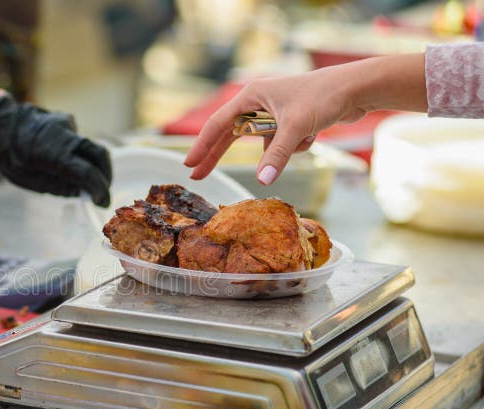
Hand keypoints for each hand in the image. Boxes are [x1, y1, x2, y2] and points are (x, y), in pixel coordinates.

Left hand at [0, 95, 111, 206]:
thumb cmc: (10, 158)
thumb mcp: (33, 182)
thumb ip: (61, 187)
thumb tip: (83, 191)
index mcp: (53, 154)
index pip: (87, 173)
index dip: (99, 190)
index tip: (102, 203)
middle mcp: (65, 136)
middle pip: (99, 154)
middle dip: (106, 174)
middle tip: (103, 191)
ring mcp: (67, 125)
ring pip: (89, 147)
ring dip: (91, 163)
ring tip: (82, 178)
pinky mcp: (66, 120)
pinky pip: (77, 140)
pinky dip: (78, 153)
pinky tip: (64, 159)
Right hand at [184, 65, 372, 184]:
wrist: (357, 88)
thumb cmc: (323, 97)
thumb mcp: (295, 128)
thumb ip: (276, 156)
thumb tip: (261, 182)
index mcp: (251, 96)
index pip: (218, 124)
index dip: (202, 146)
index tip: (189, 164)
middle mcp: (259, 102)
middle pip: (231, 136)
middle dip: (219, 156)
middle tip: (198, 176)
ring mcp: (274, 113)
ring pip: (266, 144)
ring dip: (284, 149)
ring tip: (305, 135)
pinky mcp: (289, 121)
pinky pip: (283, 144)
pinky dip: (297, 145)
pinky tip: (314, 133)